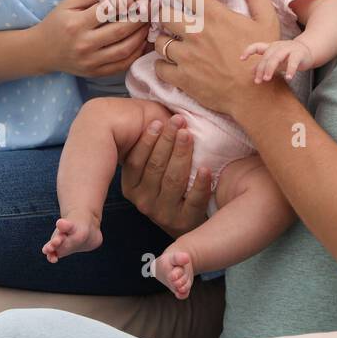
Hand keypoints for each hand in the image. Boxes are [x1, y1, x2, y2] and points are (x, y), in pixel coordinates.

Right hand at [31, 0, 149, 77]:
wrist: (41, 51)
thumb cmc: (57, 23)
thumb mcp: (69, 3)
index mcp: (76, 24)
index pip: (107, 10)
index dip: (127, 0)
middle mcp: (84, 44)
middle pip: (120, 30)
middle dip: (140, 17)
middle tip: (151, 7)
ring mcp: (91, 62)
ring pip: (125, 49)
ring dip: (141, 35)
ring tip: (148, 22)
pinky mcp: (96, 73)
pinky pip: (122, 64)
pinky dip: (136, 52)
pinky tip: (142, 41)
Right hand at [119, 114, 209, 238]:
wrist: (185, 219)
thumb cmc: (168, 185)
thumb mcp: (151, 171)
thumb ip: (149, 150)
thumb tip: (154, 115)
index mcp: (131, 187)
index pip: (135, 161)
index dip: (147, 140)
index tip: (158, 121)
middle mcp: (143, 202)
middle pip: (155, 167)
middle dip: (167, 141)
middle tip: (178, 121)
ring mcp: (163, 214)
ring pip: (173, 180)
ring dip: (182, 155)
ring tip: (189, 135)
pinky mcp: (184, 222)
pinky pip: (194, 200)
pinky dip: (200, 184)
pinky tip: (206, 168)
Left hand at [153, 0, 280, 114]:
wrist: (255, 95)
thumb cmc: (260, 58)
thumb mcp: (267, 22)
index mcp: (214, 17)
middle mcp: (195, 33)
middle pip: (165, 14)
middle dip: (165, 13)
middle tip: (169, 17)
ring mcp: (186, 56)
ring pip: (160, 41)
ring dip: (164, 41)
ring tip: (170, 42)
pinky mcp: (182, 77)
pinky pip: (159, 67)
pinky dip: (161, 65)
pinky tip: (169, 64)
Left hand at [240, 37, 312, 82]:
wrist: (308, 50)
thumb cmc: (288, 56)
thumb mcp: (275, 60)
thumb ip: (264, 64)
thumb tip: (250, 71)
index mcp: (271, 47)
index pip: (257, 47)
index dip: (248, 51)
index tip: (241, 59)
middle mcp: (278, 47)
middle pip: (266, 56)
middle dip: (261, 69)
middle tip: (258, 81)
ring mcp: (288, 49)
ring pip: (277, 57)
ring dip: (270, 68)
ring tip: (267, 79)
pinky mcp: (299, 54)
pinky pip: (293, 61)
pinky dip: (290, 69)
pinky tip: (288, 77)